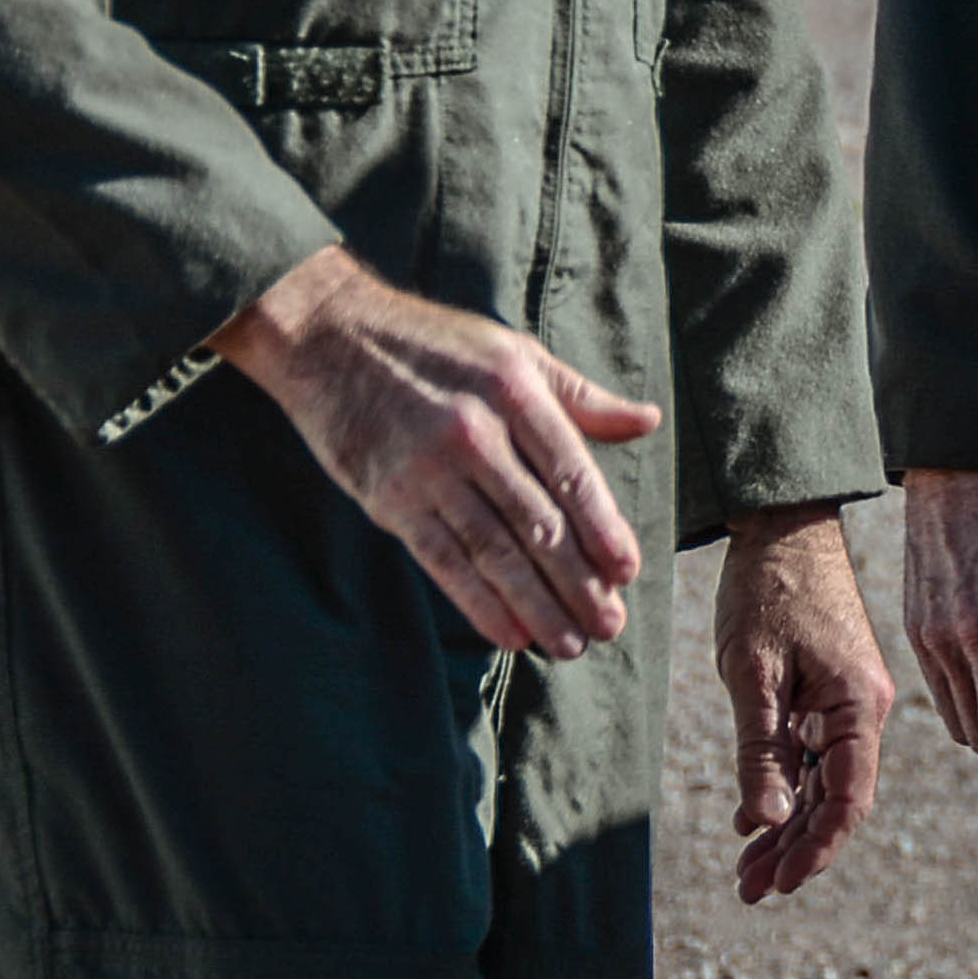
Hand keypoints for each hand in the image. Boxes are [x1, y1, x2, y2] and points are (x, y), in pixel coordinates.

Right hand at [213, 248, 658, 660]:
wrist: (330, 335)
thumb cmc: (436, 345)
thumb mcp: (515, 353)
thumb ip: (580, 396)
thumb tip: (647, 420)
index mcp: (516, 391)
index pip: (571, 472)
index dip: (602, 527)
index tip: (627, 571)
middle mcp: (476, 432)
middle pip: (538, 523)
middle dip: (578, 581)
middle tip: (609, 625)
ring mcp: (430, 469)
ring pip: (494, 550)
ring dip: (536, 604)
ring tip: (570, 642)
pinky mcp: (389, 498)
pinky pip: (443, 559)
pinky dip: (479, 602)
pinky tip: (510, 633)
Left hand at [715, 502, 894, 900]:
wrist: (784, 523)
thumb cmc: (768, 589)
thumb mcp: (752, 671)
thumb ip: (761, 748)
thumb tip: (766, 822)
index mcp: (860, 704)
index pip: (849, 800)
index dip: (814, 849)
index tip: (775, 884)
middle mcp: (866, 708)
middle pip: (838, 799)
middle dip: (794, 850)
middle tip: (748, 891)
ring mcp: (850, 700)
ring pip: (824, 781)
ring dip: (787, 825)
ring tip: (746, 869)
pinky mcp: (831, 689)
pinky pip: (814, 753)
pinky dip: (785, 787)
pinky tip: (753, 818)